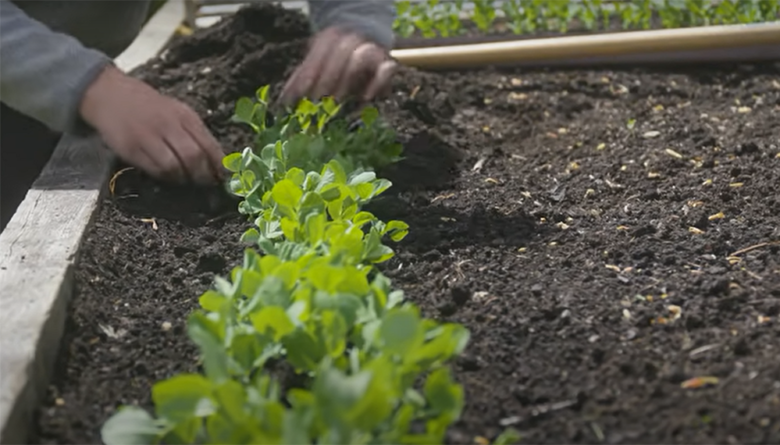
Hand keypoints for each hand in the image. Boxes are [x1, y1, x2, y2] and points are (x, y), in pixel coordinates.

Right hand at [79, 65, 224, 184]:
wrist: (110, 94)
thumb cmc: (150, 106)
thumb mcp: (177, 111)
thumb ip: (196, 132)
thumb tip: (217, 160)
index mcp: (184, 115)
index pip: (208, 144)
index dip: (218, 165)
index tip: (223, 176)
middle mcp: (168, 125)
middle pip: (193, 158)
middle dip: (203, 175)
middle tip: (206, 183)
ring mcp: (148, 138)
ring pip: (174, 167)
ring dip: (183, 179)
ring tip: (186, 180)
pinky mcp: (131, 149)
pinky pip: (154, 169)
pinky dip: (165, 177)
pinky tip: (169, 176)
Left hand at [280, 27, 395, 104]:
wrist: (368, 43)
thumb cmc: (336, 62)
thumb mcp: (317, 64)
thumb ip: (302, 79)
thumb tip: (283, 102)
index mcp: (331, 37)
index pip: (319, 52)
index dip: (310, 73)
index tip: (302, 94)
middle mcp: (352, 38)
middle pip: (340, 53)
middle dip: (327, 78)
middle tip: (318, 101)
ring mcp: (372, 48)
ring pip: (361, 56)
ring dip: (347, 79)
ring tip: (336, 100)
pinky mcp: (388, 63)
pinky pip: (387, 69)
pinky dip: (378, 83)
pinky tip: (365, 98)